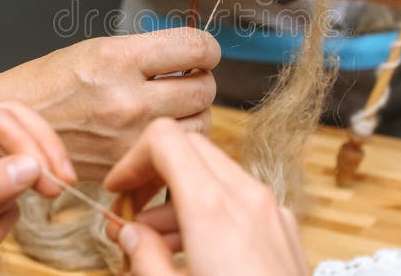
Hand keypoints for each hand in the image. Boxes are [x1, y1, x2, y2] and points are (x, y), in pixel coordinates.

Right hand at [0, 28, 220, 180]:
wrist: (11, 121)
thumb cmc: (54, 80)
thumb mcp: (100, 48)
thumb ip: (150, 51)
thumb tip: (196, 54)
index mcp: (118, 59)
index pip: (195, 48)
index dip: (207, 48)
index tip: (202, 51)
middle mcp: (126, 99)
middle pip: (204, 89)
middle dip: (200, 80)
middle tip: (185, 79)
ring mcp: (126, 136)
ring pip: (199, 124)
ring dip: (193, 113)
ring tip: (172, 105)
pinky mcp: (123, 164)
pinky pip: (173, 151)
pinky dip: (174, 140)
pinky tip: (157, 128)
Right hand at [102, 118, 307, 275]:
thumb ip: (144, 260)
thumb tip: (131, 235)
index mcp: (213, 210)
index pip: (166, 140)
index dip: (131, 160)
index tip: (115, 192)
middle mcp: (247, 198)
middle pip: (190, 149)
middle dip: (153, 175)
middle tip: (129, 216)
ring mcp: (272, 211)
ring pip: (214, 173)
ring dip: (178, 197)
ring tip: (154, 247)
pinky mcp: (285, 229)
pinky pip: (239, 198)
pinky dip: (207, 209)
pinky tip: (192, 255)